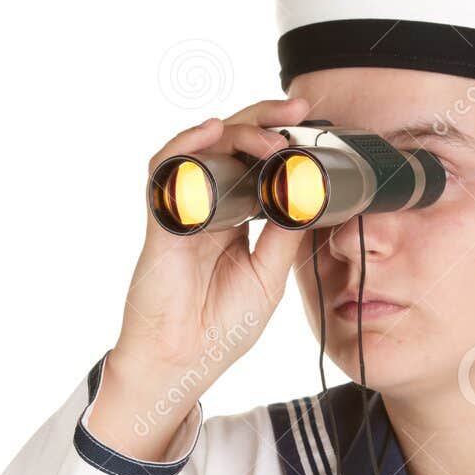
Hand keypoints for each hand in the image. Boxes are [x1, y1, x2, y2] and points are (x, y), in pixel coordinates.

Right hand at [87, 94, 312, 461]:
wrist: (183, 363)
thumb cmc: (219, 329)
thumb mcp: (268, 277)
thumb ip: (285, 235)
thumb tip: (310, 194)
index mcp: (236, 219)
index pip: (256, 165)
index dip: (280, 143)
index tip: (313, 130)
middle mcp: (209, 206)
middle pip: (233, 145)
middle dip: (265, 120)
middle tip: (299, 111)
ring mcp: (184, 209)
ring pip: (205, 148)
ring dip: (238, 132)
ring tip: (271, 136)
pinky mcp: (162, 220)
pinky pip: (166, 170)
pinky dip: (185, 145)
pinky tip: (211, 131)